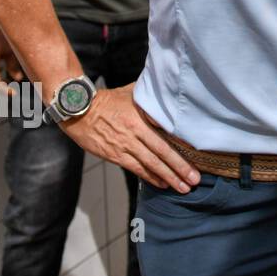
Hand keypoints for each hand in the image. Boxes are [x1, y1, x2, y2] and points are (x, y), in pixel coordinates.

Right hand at [0, 22, 24, 86]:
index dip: (6, 92)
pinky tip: (9, 68)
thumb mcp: (12, 49)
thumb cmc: (0, 29)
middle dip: (3, 87)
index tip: (14, 93)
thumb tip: (18, 77)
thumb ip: (14, 65)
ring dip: (0, 79)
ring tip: (14, 80)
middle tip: (14, 90)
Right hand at [59, 83, 200, 191]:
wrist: (78, 110)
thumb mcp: (131, 92)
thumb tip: (167, 88)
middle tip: (195, 180)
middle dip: (180, 168)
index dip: (181, 148)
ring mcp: (124, 146)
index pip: (166, 136)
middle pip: (162, 153)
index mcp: (141, 118)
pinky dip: (150, 177)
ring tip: (183, 187)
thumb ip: (150, 95)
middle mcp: (135, 134)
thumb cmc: (107, 99)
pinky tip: (162, 183)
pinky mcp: (114, 155)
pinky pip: (136, 169)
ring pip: (150, 165)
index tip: (198, 157)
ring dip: (168, 177)